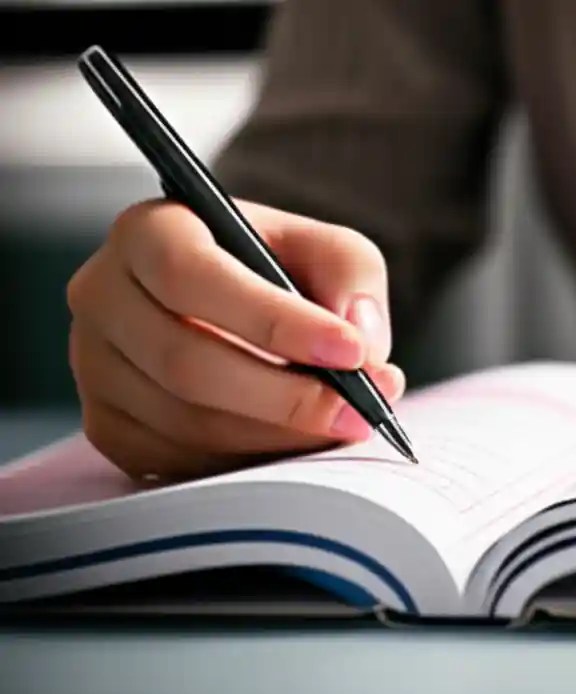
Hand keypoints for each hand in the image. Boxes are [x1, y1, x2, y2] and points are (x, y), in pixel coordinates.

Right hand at [68, 199, 405, 480]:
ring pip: (185, 422)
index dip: (274, 321)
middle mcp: (103, 296)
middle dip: (286, 397)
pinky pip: (178, 461)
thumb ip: (351, 276)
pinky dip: (249, 460)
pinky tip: (296, 442)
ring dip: (277, 436)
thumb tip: (358, 338)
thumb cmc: (281, 271)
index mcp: (148, 232)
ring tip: (345, 425)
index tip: (349, 351)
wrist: (241, 311)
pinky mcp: (108, 426)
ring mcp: (95, 367)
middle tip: (360, 410)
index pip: (191, 276)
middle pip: (185, 362)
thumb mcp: (326, 249)